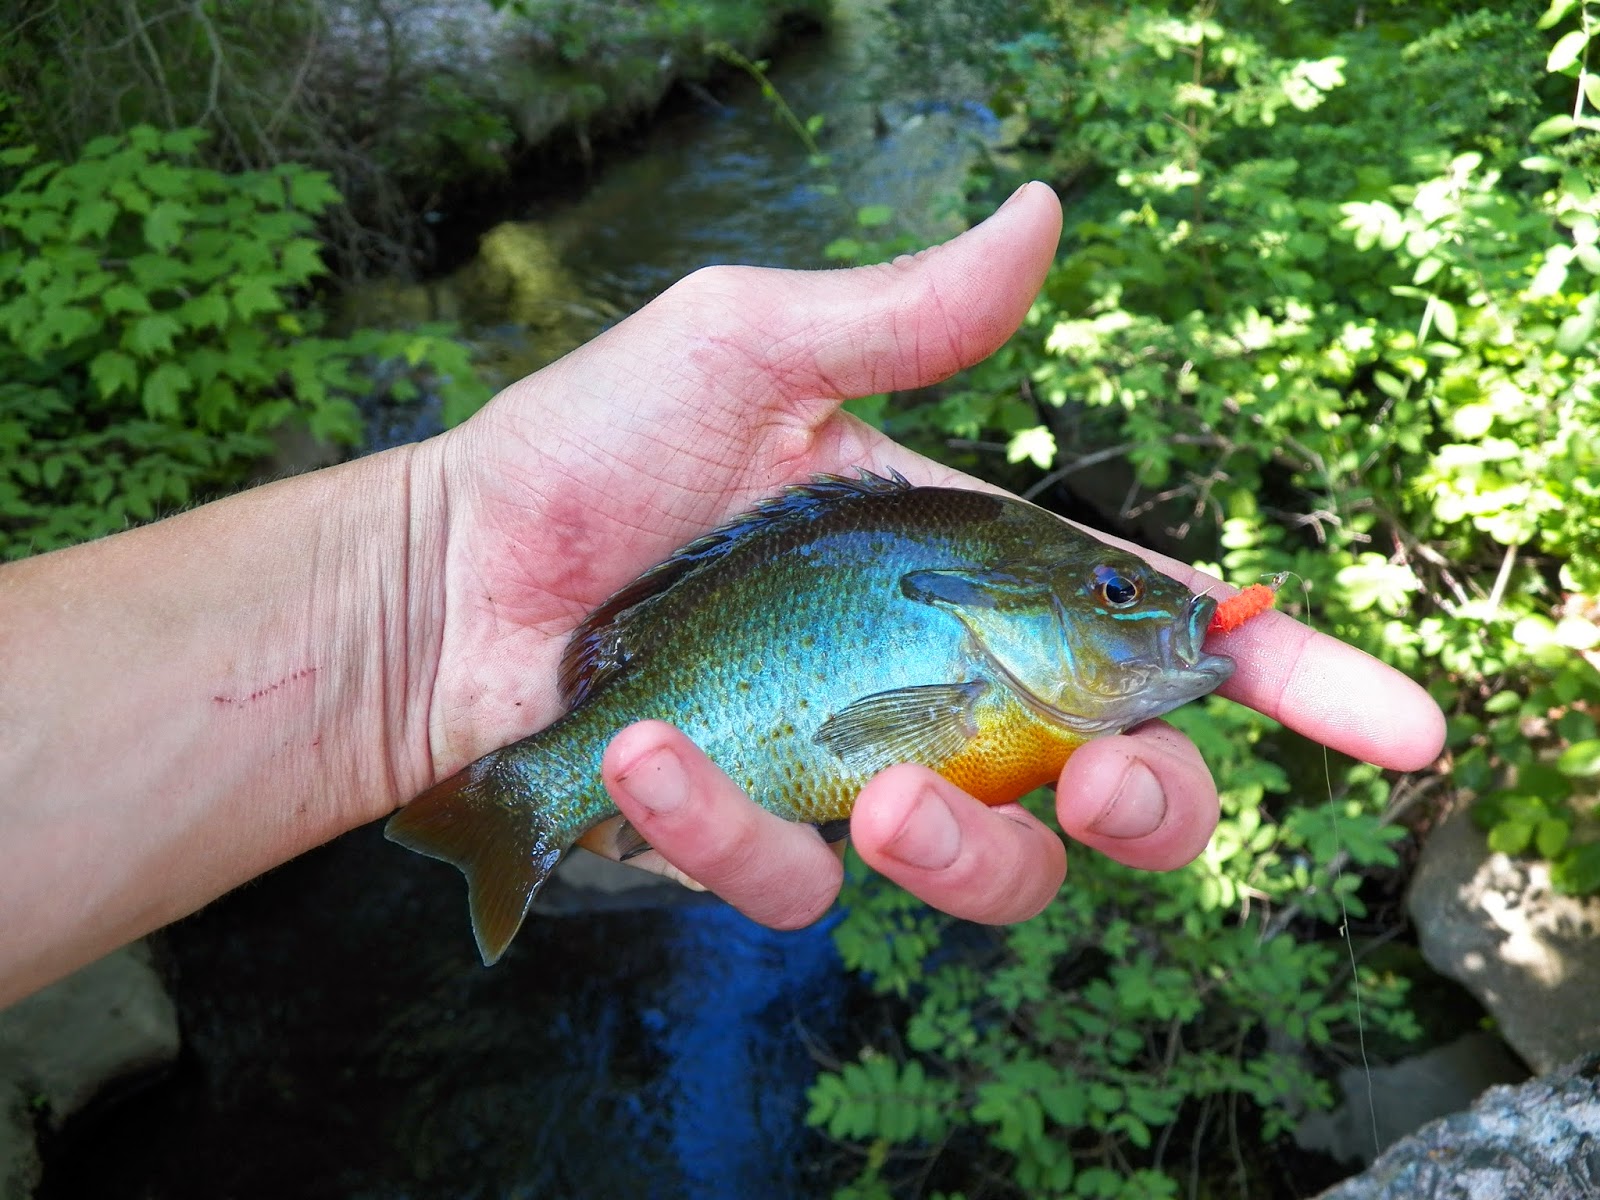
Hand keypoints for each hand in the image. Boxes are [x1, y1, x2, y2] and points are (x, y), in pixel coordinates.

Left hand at [406, 182, 1445, 927]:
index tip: (1391, 727)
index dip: (1284, 680)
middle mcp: (933, 683)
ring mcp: (849, 772)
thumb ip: (904, 314)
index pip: (1153, 632)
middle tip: (1112, 781)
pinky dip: (727, 828)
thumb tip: (1046, 215)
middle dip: (1152, 806)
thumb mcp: (750, 347)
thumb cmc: (591, 452)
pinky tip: (653, 749)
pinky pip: (792, 882)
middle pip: (1115, 789)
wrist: (450, 575)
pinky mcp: (756, 842)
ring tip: (875, 796)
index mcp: (965, 568)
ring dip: (960, 858)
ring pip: (986, 872)